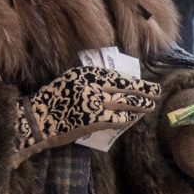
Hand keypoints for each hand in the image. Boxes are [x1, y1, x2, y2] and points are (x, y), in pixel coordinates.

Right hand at [13, 66, 160, 161]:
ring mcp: (94, 102)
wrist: (37, 120)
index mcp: (86, 73)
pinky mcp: (93, 118)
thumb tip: (113, 85)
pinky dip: (127, 118)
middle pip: (125, 87)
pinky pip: (117, 118)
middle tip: (157, 92)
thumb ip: (89, 81)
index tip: (145, 83)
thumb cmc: (52, 102)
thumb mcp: (70, 82)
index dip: (133, 81)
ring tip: (151, 105)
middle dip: (143, 90)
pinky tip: (134, 118)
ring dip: (141, 104)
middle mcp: (91, 85)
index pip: (116, 76)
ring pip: (125, 102)